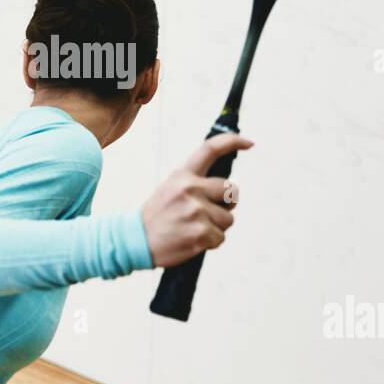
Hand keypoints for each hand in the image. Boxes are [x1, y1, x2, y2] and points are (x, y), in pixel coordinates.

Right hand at [140, 133, 252, 267]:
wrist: (134, 240)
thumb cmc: (157, 216)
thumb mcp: (171, 189)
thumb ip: (196, 184)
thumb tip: (228, 189)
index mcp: (183, 175)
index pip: (210, 149)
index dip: (233, 142)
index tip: (249, 143)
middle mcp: (190, 189)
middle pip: (232, 191)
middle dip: (227, 204)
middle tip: (208, 212)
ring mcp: (196, 211)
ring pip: (228, 219)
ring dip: (216, 226)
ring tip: (192, 229)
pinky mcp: (200, 233)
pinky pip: (220, 238)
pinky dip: (210, 242)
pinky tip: (191, 241)